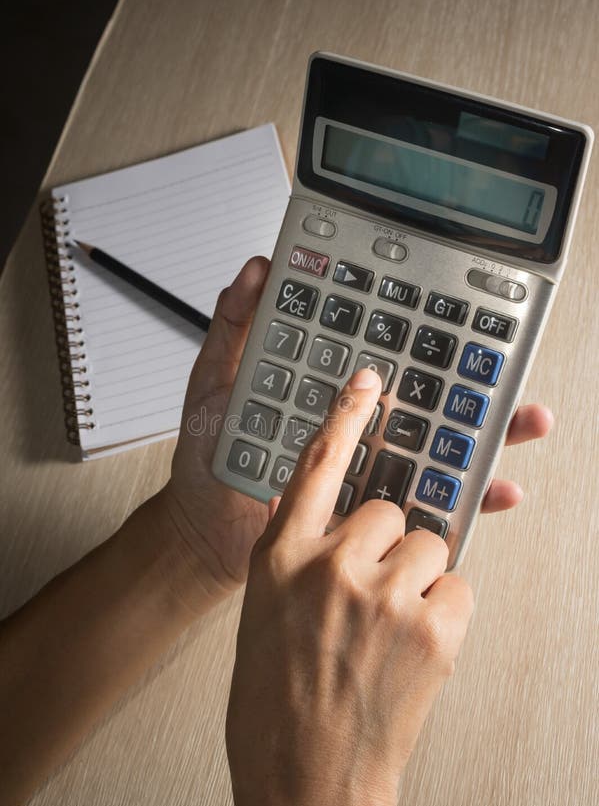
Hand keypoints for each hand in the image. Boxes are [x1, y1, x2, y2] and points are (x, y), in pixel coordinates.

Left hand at [159, 256, 551, 612]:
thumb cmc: (207, 462)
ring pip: (436, 446)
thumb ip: (235, 330)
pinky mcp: (373, 512)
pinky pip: (428, 504)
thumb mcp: (214, 385)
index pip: (377, 352)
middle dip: (466, 379)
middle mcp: (355, 425)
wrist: (206, 535)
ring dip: (482, 433)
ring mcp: (367, 468)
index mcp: (325, 390)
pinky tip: (495, 487)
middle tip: (499, 362)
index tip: (448, 310)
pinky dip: (466, 498)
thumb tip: (257, 270)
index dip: (412, 331)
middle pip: (422, 395)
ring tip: (518, 416)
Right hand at [227, 369, 472, 805]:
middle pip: (389, 511)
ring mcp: (382, 595)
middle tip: (376, 591)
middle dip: (391, 545)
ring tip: (391, 628)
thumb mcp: (265, 613)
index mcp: (280, 558)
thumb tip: (329, 523)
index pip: (317, 466)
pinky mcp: (431, 628)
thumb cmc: (277, 704)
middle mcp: (330, 567)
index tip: (370, 387)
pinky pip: (457, 588)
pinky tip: (412, 647)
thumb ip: (295, 558)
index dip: (347, 420)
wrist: (305, 780)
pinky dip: (444, 613)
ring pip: (430, 545)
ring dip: (419, 579)